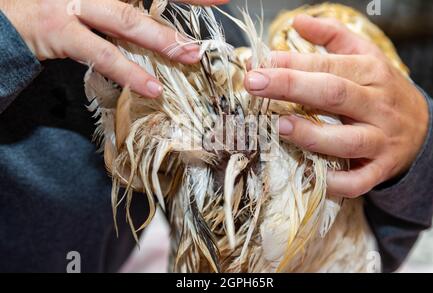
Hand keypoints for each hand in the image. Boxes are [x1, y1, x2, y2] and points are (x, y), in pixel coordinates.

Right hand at [0, 0, 228, 97]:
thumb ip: (122, 7)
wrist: (6, 11)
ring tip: (190, 54)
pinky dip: (128, 72)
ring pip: (126, 21)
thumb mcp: (93, 0)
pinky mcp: (62, 31)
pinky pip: (101, 54)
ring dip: (161, 38)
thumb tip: (159, 26)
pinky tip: (151, 87)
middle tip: (219, 1)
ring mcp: (76, 4)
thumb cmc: (54, 4)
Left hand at [244, 15, 428, 197]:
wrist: (421, 127)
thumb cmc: (380, 89)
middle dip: (291, 87)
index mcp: (371, 72)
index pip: (327, 66)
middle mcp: (377, 105)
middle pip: (333, 94)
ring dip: (311, 134)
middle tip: (254, 84)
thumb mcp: (364, 56)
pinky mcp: (381, 168)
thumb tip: (298, 23)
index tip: (259, 64)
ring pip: (347, 140)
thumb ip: (333, 36)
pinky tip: (310, 174)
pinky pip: (358, 181)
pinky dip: (336, 182)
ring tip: (278, 126)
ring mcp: (381, 140)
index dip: (292, 64)